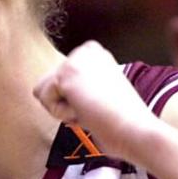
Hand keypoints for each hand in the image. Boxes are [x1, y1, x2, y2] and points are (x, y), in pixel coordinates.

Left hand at [33, 41, 155, 162]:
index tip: (99, 105)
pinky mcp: (66, 73)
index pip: (57, 80)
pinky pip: (45, 101)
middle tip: (94, 109)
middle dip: (64, 104)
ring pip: (42, 92)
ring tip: (90, 109)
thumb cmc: (121, 121)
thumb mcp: (98, 95)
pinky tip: (86, 110)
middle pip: (46, 85)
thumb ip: (79, 89)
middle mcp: (85, 50)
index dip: (73, 101)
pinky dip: (62, 113)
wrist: (135, 128)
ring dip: (62, 109)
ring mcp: (75, 58)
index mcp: (95, 54)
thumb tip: (46, 93)